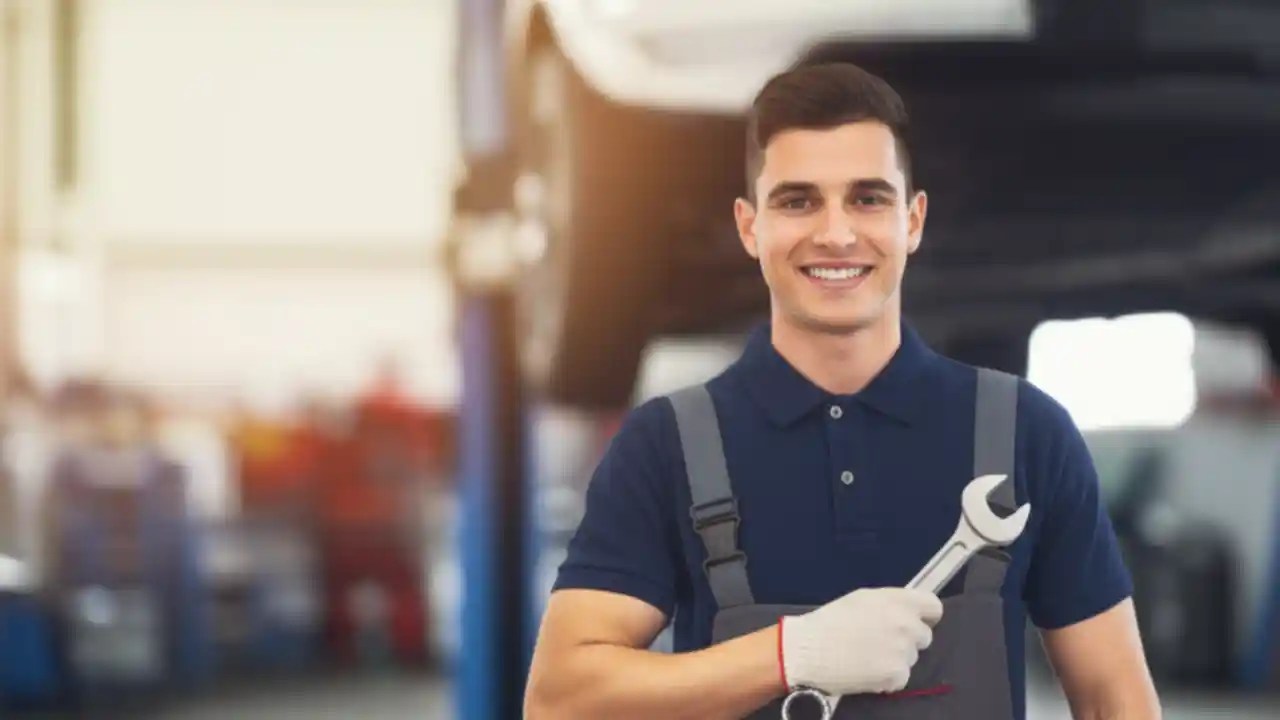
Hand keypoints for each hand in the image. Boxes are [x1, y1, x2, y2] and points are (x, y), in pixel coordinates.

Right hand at [780, 587, 942, 695]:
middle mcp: (906, 624)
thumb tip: (907, 611)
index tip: (915, 622)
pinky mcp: (896, 675)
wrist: (809, 650)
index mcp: (899, 601)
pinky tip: (867, 670)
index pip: (934, 607)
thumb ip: (890, 604)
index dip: (924, 616)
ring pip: (912, 657)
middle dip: (908, 639)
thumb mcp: (863, 599)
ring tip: (868, 656)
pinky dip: (887, 677)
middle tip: (882, 641)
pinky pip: (901, 677)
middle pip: (924, 636)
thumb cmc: (831, 620)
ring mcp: (903, 651)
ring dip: (896, 658)